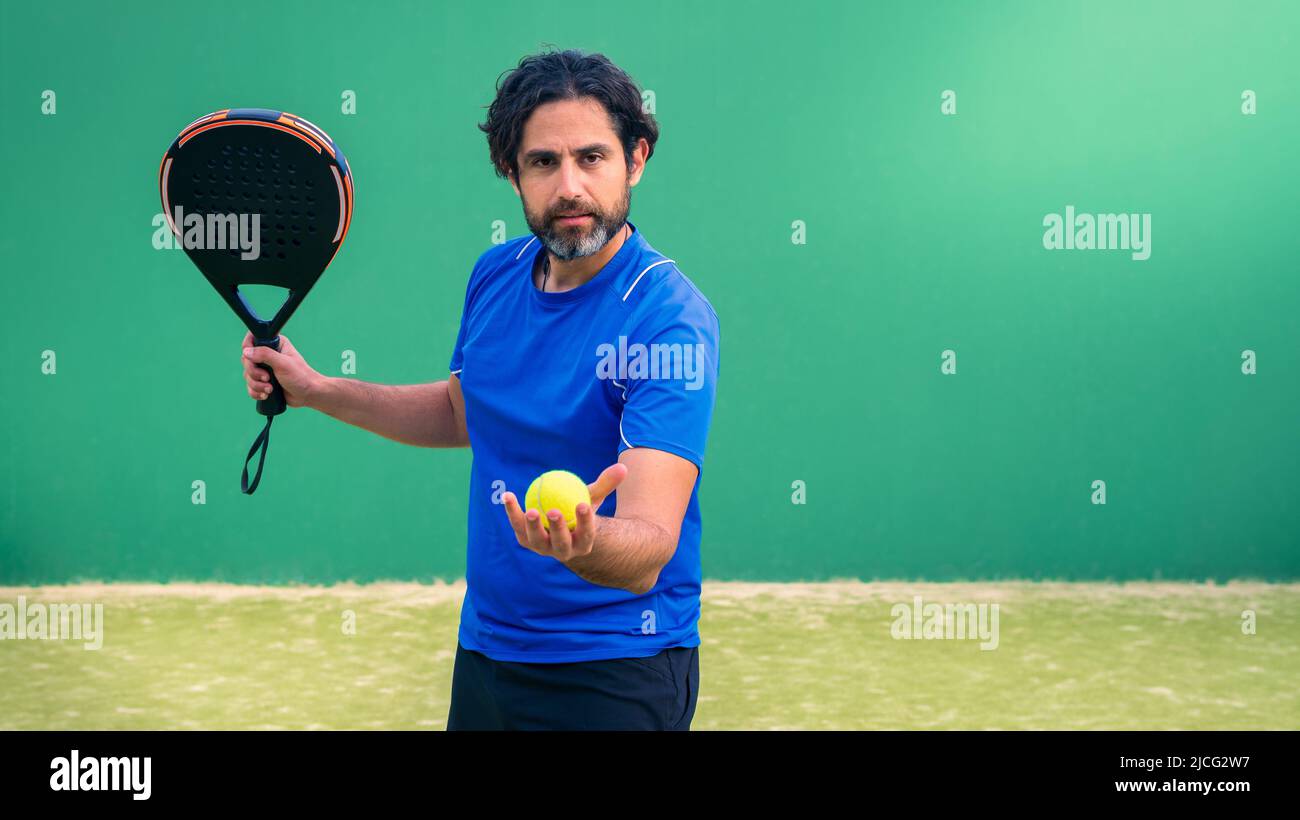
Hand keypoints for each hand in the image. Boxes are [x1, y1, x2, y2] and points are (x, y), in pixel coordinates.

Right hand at [240, 331, 322, 407]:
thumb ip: (265, 355)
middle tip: (267, 378)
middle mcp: (268, 354)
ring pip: (247, 375)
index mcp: (274, 344)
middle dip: (254, 373)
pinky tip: (266, 395)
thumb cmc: (300, 376)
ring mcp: (265, 369)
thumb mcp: (283, 363)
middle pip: (246, 360)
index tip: (252, 359)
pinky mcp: (264, 382)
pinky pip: (250, 386)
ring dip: (256, 385)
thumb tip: (246, 352)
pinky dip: (256, 392)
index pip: (252, 339)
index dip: (248, 348)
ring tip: (270, 389)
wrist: (309, 394)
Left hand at [501, 462, 627, 561]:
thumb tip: (622, 468)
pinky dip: (512, 511)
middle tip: (554, 511)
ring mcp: (543, 548)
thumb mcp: (592, 496)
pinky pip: (518, 526)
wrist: (561, 525)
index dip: (585, 522)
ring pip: (536, 541)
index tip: (582, 505)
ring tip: (530, 510)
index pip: (587, 534)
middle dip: (558, 530)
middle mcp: (563, 551)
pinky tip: (508, 496)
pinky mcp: (526, 541)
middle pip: (561, 544)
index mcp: (584, 543)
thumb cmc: (580, 507)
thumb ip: (606, 484)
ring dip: (532, 526)